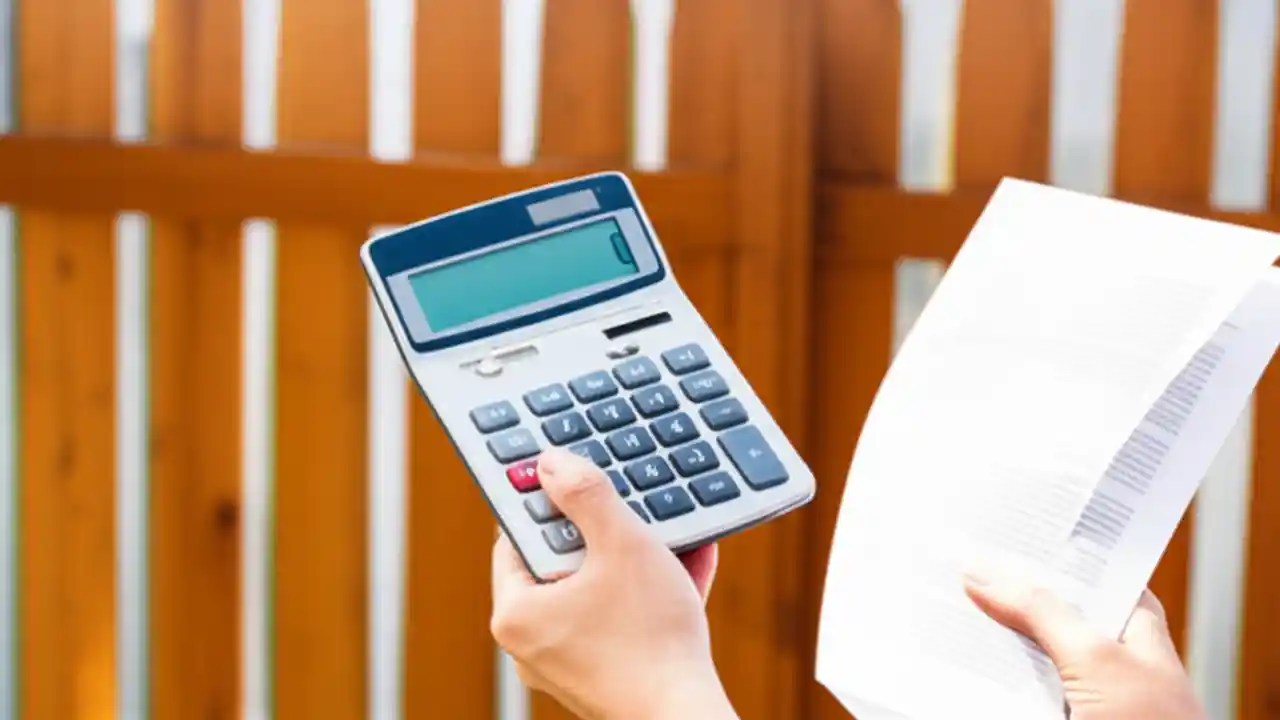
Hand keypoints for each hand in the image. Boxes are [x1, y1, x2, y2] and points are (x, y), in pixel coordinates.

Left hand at [490, 448, 736, 719]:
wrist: (686, 716)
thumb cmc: (650, 640)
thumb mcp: (620, 545)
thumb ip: (585, 495)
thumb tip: (550, 461)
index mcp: (515, 614)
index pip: (516, 536)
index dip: (548, 499)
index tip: (575, 476)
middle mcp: (532, 645)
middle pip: (562, 563)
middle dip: (605, 530)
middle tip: (631, 507)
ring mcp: (569, 664)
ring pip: (600, 590)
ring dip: (637, 557)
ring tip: (670, 530)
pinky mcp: (605, 676)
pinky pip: (623, 618)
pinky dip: (650, 591)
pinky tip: (688, 562)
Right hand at [964, 573, 1206, 719]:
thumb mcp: (1094, 656)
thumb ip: (1040, 610)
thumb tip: (984, 573)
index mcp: (1131, 618)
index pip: (1081, 567)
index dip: (1041, 549)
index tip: (991, 531)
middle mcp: (1109, 647)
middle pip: (1048, 606)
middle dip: (1005, 590)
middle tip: (956, 566)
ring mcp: (1086, 684)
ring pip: (1030, 648)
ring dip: (995, 635)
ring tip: (947, 607)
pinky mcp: (1064, 711)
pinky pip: (1021, 686)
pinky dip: (995, 676)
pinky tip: (963, 661)